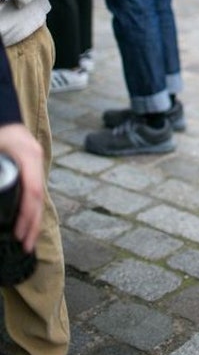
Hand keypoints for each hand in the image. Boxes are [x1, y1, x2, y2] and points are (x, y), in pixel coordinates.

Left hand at [0, 124, 43, 251]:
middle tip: (26, 246)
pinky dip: (32, 207)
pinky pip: (34, 189)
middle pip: (39, 197)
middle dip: (33, 223)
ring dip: (34, 218)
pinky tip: (27, 221)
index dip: (27, 215)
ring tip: (28, 240)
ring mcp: (34, 160)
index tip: (20, 235)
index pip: (32, 191)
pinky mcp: (30, 163)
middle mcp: (35, 159)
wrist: (0, 108)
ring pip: (38, 194)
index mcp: (28, 156)